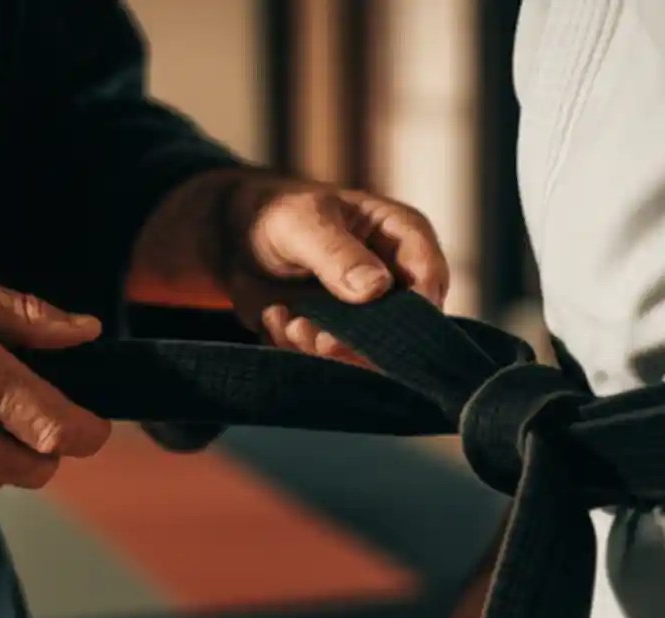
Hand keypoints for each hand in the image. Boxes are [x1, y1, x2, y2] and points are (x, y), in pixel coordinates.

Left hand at [219, 173, 448, 361]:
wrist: (234, 235)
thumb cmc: (277, 213)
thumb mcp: (303, 223)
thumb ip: (338, 253)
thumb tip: (377, 289)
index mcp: (402, 236)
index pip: (429, 278)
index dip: (412, 311)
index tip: (372, 330)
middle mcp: (395, 278)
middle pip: (404, 327)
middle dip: (358, 342)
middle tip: (317, 339)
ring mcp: (367, 310)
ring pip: (367, 351)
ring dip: (324, 348)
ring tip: (289, 324)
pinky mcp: (339, 333)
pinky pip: (331, 358)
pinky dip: (300, 348)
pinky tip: (276, 318)